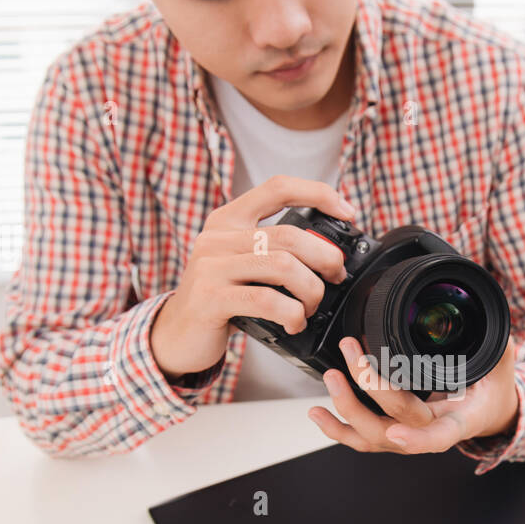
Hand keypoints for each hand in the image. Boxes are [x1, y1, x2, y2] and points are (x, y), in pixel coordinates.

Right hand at [150, 175, 355, 378]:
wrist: (176, 336)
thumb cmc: (219, 299)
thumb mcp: (241, 265)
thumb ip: (272, 250)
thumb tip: (329, 253)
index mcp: (228, 220)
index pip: (277, 187)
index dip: (318, 193)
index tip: (348, 212)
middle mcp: (217, 237)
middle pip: (290, 234)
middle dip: (326, 258)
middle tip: (335, 278)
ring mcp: (210, 266)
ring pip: (283, 266)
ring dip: (311, 291)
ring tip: (311, 307)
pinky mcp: (210, 298)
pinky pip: (266, 299)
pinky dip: (292, 313)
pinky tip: (294, 322)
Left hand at [308, 336, 520, 453]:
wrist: (489, 414)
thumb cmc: (493, 392)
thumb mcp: (502, 368)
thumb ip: (498, 349)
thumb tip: (496, 326)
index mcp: (459, 421)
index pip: (439, 435)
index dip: (418, 437)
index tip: (397, 431)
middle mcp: (430, 432)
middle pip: (394, 423)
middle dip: (367, 391)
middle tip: (351, 355)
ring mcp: (408, 435)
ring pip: (372, 435)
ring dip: (346, 408)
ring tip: (331, 377)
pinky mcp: (393, 432)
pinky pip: (362, 438)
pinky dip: (336, 428)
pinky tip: (318, 412)